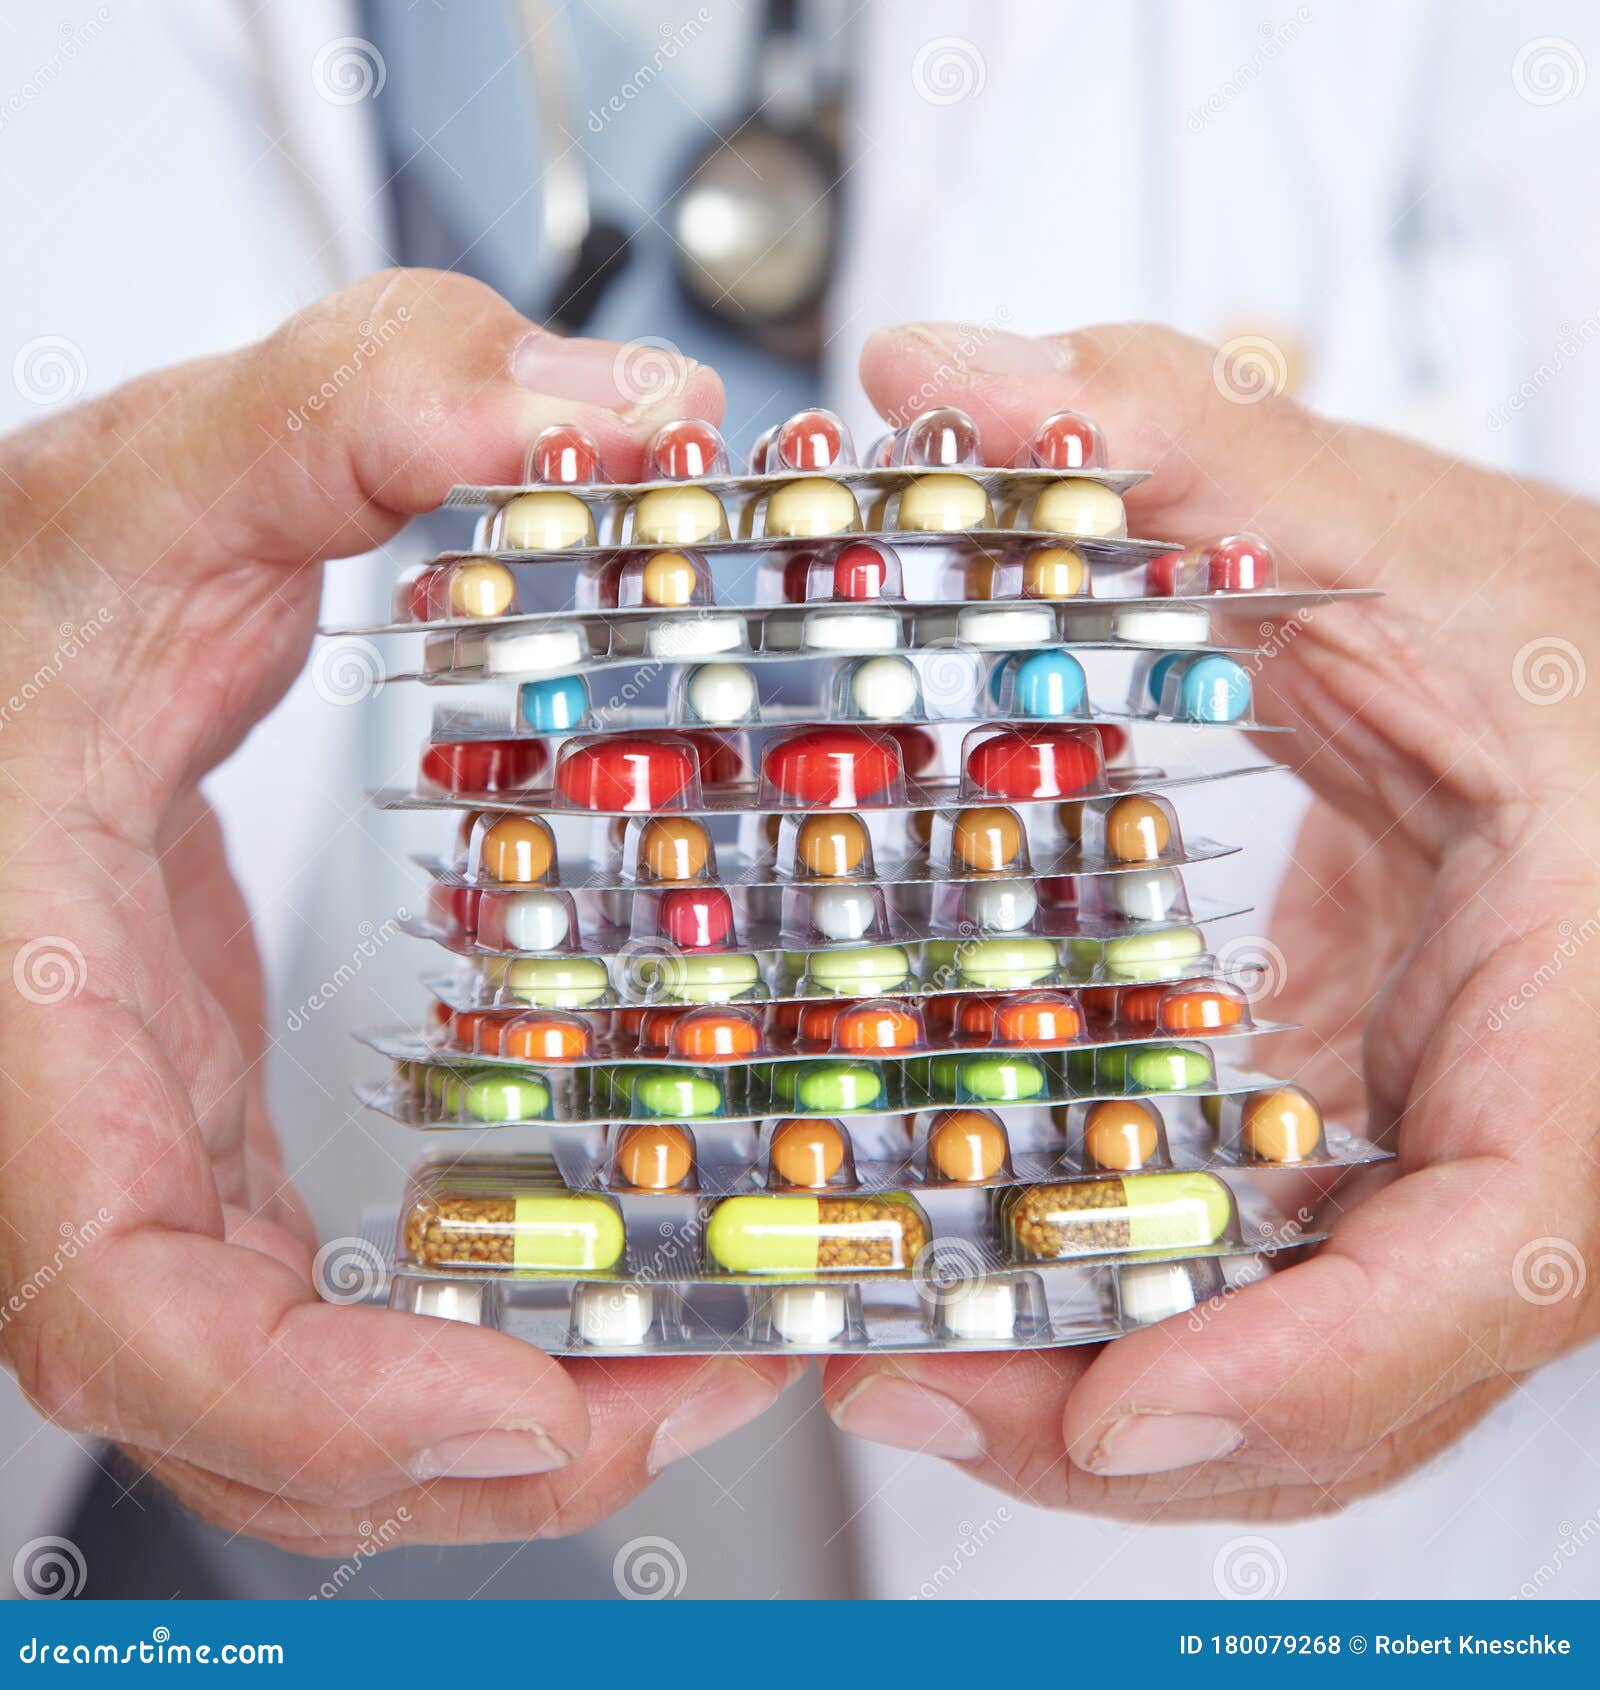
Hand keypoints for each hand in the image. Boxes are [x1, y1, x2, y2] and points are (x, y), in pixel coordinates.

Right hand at [0, 270, 799, 1554]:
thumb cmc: (5, 596)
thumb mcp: (167, 469)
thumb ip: (369, 400)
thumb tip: (620, 414)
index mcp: (35, 1015)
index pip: (124, 1308)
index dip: (326, 1403)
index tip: (538, 1406)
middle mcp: (69, 1138)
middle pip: (249, 1419)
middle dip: (491, 1446)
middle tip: (726, 1374)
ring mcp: (134, 1158)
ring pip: (290, 1397)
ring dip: (501, 1417)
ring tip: (715, 1344)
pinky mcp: (192, 1141)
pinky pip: (311, 1309)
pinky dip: (458, 1332)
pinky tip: (605, 1263)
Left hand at [823, 321, 1599, 1517]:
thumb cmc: (1587, 656)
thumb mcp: (1413, 545)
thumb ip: (1193, 454)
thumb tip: (941, 370)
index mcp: (1574, 1036)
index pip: (1484, 1274)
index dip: (1301, 1372)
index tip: (1114, 1423)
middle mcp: (1512, 1147)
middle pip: (1337, 1382)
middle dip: (1110, 1417)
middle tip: (877, 1374)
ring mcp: (1437, 1168)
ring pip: (1280, 1359)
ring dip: (1084, 1374)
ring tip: (879, 1339)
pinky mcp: (1366, 1147)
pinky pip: (1247, 1273)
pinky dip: (1113, 1284)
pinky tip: (969, 1237)